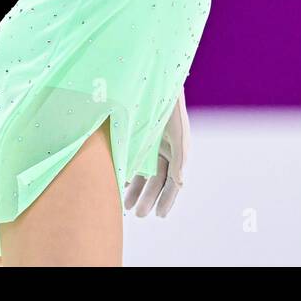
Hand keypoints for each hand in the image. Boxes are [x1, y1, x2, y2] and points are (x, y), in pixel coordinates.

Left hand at [124, 89, 189, 217]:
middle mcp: (161, 152)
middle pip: (156, 182)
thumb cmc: (169, 108)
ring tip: (126, 205)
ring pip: (141, 175)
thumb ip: (180, 159)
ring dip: (135, 190)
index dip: (167, 200)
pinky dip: (125, 173)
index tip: (160, 215)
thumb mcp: (178, 135)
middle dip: (148, 199)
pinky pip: (129, 161)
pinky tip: (119, 183)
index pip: (173, 183)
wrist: (155, 85)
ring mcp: (147, 146)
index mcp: (175, 153)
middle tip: (138, 214)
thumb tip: (181, 183)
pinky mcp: (132, 139)